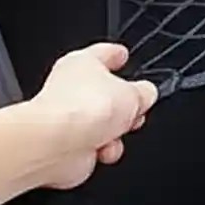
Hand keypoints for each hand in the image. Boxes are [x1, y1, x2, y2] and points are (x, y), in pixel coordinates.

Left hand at [24, 43, 158, 189]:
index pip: (103, 53)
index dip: (116, 54)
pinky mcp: (66, 147)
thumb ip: (144, 92)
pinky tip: (104, 149)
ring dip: (116, 133)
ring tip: (117, 133)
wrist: (58, 143)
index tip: (123, 55)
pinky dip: (104, 150)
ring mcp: (67, 120)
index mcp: (83, 64)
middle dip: (125, 107)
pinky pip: (95, 147)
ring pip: (104, 125)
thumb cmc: (84, 108)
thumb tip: (146, 95)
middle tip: (135, 109)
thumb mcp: (134, 92)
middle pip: (107, 94)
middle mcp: (71, 90)